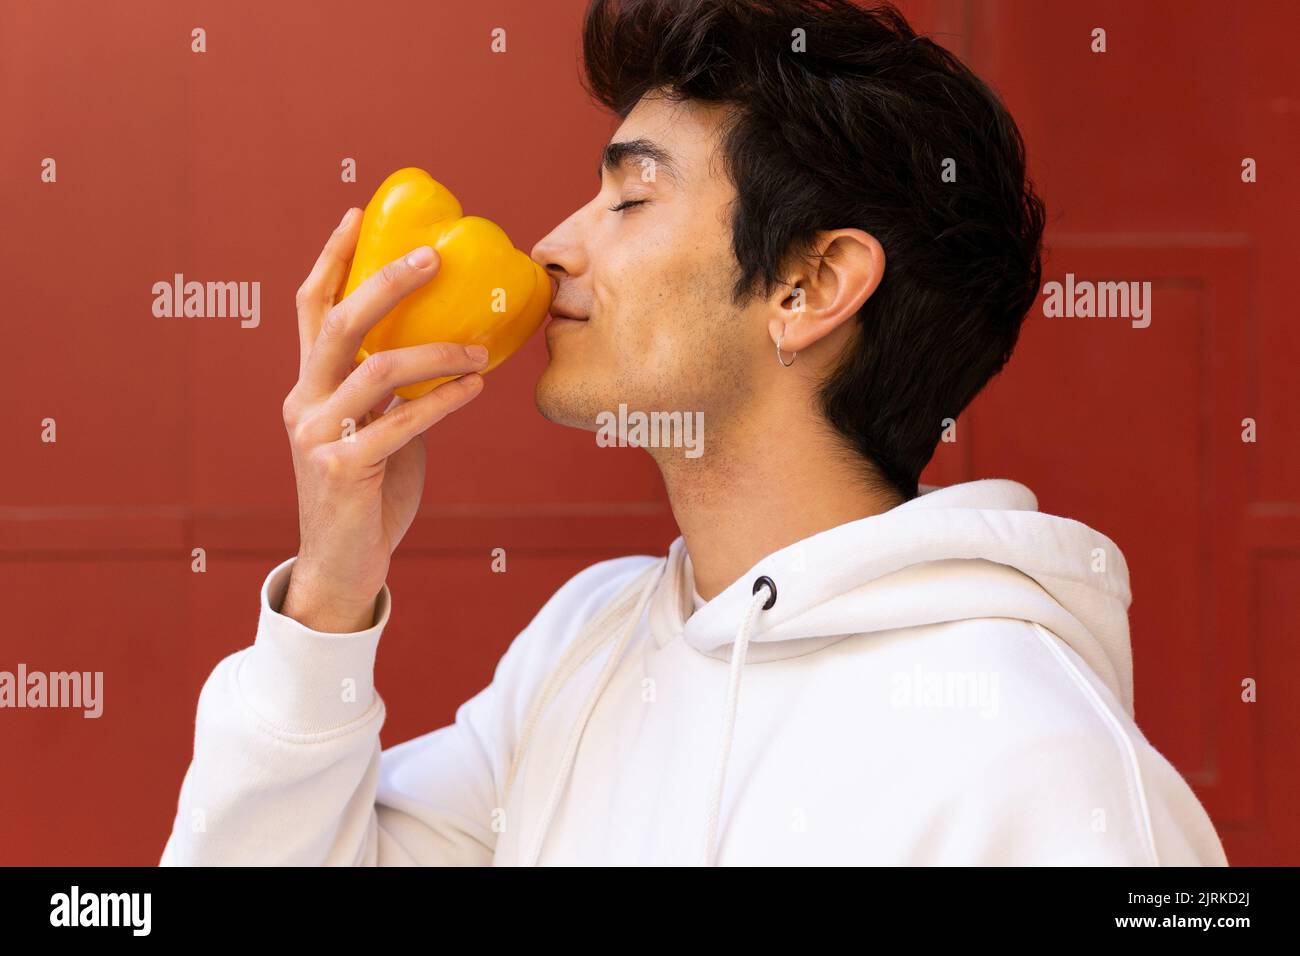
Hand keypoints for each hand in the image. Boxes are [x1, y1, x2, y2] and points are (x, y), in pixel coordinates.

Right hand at [278, 208, 488, 631]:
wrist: (344, 564)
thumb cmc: (371, 491)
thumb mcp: (378, 428)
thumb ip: (394, 389)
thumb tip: (451, 346)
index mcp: (308, 386)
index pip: (311, 307)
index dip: (332, 257)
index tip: (359, 212)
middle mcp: (302, 402)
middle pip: (338, 322)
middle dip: (385, 281)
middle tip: (434, 256)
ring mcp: (316, 436)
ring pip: (377, 369)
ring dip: (437, 353)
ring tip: (480, 349)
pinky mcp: (341, 470)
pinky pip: (402, 421)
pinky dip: (444, 400)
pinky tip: (475, 388)